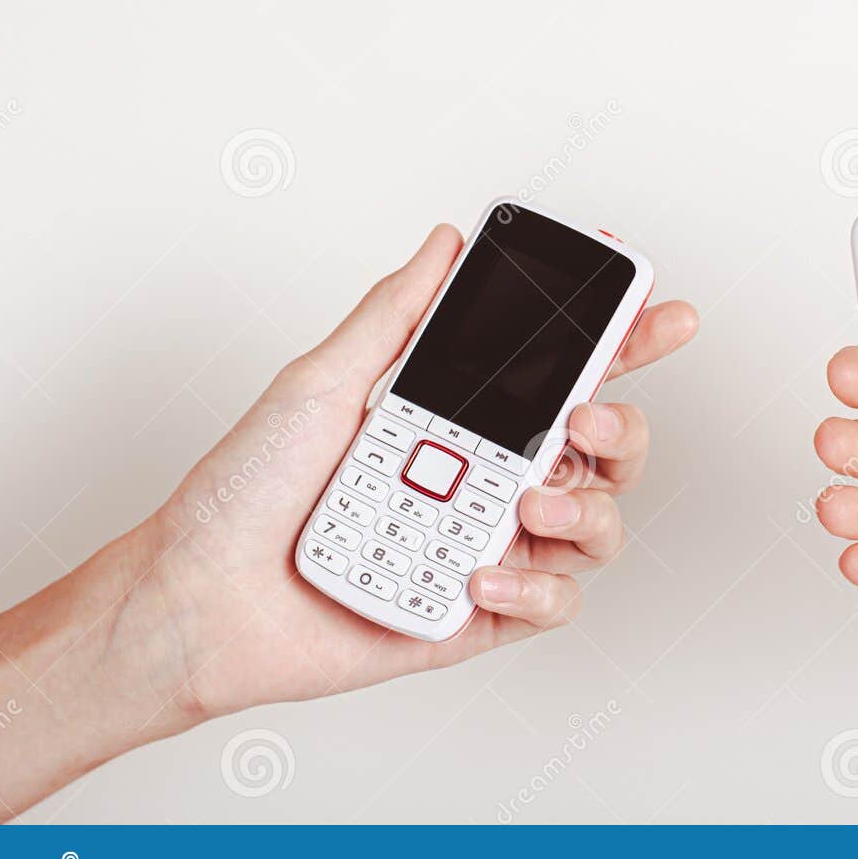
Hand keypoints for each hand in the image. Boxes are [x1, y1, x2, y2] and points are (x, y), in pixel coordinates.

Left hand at [135, 225, 698, 720]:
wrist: (199, 599)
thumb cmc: (243, 494)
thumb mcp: (320, 382)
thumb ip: (395, 315)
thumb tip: (443, 243)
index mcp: (459, 419)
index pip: (564, 371)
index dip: (625, 341)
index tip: (658, 308)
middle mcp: (487, 480)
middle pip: (607, 448)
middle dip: (622, 425)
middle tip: (583, 416)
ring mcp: (490, 545)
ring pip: (598, 524)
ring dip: (584, 509)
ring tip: (525, 502)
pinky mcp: (482, 615)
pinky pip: (553, 602)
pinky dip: (533, 586)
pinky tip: (480, 571)